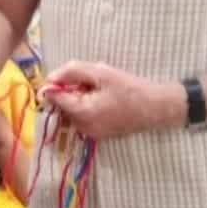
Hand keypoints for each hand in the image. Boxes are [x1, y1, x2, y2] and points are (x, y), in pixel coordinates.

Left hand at [43, 62, 185, 141]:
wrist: (157, 107)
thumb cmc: (130, 88)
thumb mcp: (100, 73)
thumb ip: (72, 72)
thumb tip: (49, 79)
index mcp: (81, 113)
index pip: (54, 99)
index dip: (55, 85)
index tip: (66, 76)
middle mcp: (82, 127)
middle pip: (62, 106)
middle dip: (70, 91)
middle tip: (90, 81)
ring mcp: (90, 133)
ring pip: (72, 112)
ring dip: (79, 99)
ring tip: (100, 90)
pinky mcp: (98, 135)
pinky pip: (83, 119)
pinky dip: (87, 108)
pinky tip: (104, 100)